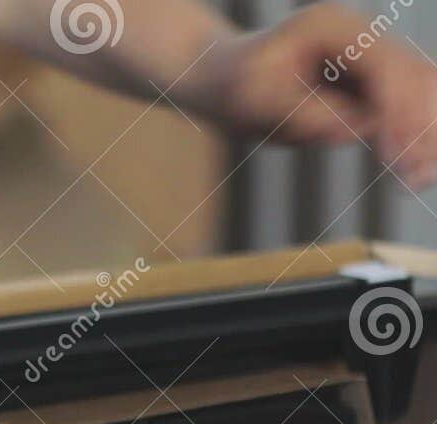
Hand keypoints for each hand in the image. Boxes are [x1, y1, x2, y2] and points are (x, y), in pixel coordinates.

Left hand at [192, 3, 436, 185]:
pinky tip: (416, 170)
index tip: (394, 155)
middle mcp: (361, 36)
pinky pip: (408, 106)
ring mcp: (371, 57)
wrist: (224, 78)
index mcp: (333, 27)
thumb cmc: (233, 87)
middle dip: (418, 126)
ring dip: (424, 135)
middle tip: (414, 177)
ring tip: (418, 179)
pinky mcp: (373, 83)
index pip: (382, 67)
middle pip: (413, 76)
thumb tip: (350, 131)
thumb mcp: (256, 101)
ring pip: (420, 91)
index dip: (395, 111)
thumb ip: (302, 114)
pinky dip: (414, 136)